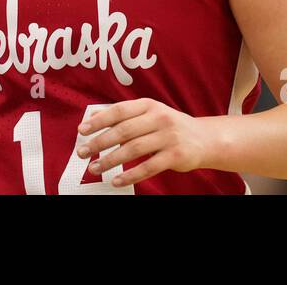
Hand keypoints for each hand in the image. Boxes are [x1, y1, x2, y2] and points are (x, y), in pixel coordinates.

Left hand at [75, 98, 210, 187]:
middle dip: (99, 142)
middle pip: (123, 131)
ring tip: (95, 168)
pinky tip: (116, 181)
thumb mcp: (150, 113)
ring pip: (133, 149)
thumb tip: (92, 116)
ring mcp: (168, 137)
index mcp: (149, 105)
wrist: (205, 139)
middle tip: (82, 152)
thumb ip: (124, 114)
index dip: (98, 120)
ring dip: (111, 160)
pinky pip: (148, 167)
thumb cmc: (170, 126)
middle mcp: (159, 118)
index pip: (119, 110)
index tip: (82, 130)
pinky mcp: (175, 155)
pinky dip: (130, 176)